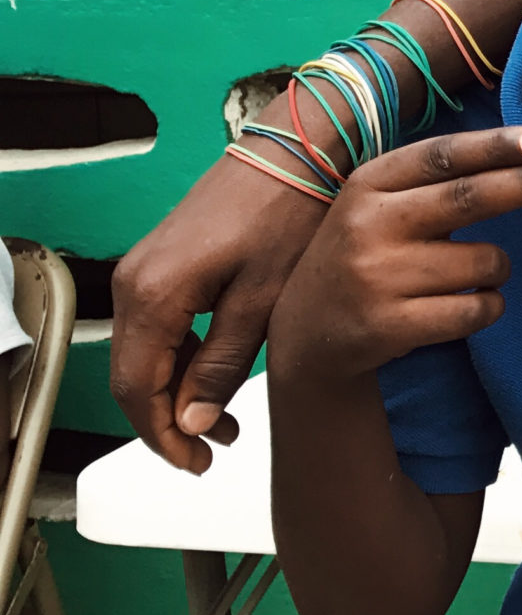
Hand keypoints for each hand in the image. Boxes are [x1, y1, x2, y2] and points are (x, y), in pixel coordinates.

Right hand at [111, 157, 333, 472]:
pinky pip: (159, 327)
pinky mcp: (164, 261)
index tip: (197, 464)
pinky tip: (219, 374)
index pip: (138, 389)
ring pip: (145, 353)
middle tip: (213, 452)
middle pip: (133, 376)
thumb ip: (224, 363)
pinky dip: (182, 360)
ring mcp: (145, 269)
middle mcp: (134, 282)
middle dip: (167, 421)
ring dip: (177, 393)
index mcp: (153, 295)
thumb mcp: (263, 300)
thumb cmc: (287, 214)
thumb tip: (192, 422)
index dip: (163, 436)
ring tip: (226, 422)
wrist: (295, 150)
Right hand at [267, 128, 521, 392]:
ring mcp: (377, 276)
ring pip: (486, 263)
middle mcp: (369, 224)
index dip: (496, 146)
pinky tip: (456, 308)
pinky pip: (477, 310)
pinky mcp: (390, 325)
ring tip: (459, 277)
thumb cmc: (367, 253)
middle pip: (470, 198)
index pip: (443, 157)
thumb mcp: (381, 205)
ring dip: (496, 270)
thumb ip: (439, 182)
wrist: (306, 332)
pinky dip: (486, 307)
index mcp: (369, 184)